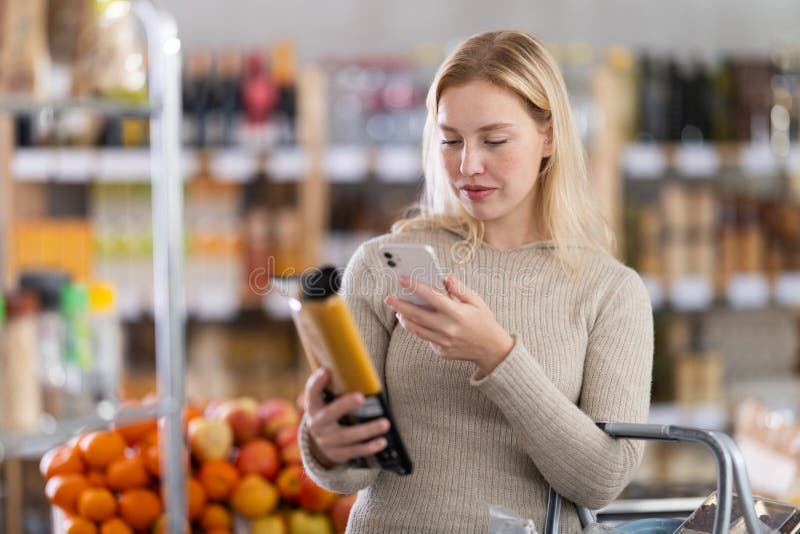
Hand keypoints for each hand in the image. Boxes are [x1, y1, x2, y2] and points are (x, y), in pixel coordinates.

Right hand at [303, 368, 390, 467]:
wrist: (320, 446)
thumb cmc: (330, 414)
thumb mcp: (326, 403)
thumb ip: (334, 389)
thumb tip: (355, 369)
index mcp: (314, 408)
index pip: (312, 392)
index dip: (317, 382)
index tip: (327, 371)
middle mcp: (317, 425)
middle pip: (330, 414)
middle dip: (345, 405)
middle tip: (361, 397)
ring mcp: (326, 441)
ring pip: (347, 436)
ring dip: (367, 430)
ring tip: (385, 423)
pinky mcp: (337, 454)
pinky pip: (354, 451)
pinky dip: (369, 447)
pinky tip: (382, 441)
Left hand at [384, 274, 513, 375]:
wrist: (491, 350)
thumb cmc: (483, 321)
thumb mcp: (476, 301)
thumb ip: (460, 288)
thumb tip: (445, 277)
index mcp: (457, 313)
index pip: (431, 296)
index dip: (415, 286)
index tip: (402, 279)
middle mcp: (448, 328)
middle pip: (417, 315)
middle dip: (400, 305)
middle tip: (389, 298)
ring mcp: (444, 342)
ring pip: (417, 329)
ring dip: (405, 319)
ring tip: (398, 310)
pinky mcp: (441, 351)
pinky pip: (426, 338)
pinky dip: (419, 329)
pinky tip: (416, 322)